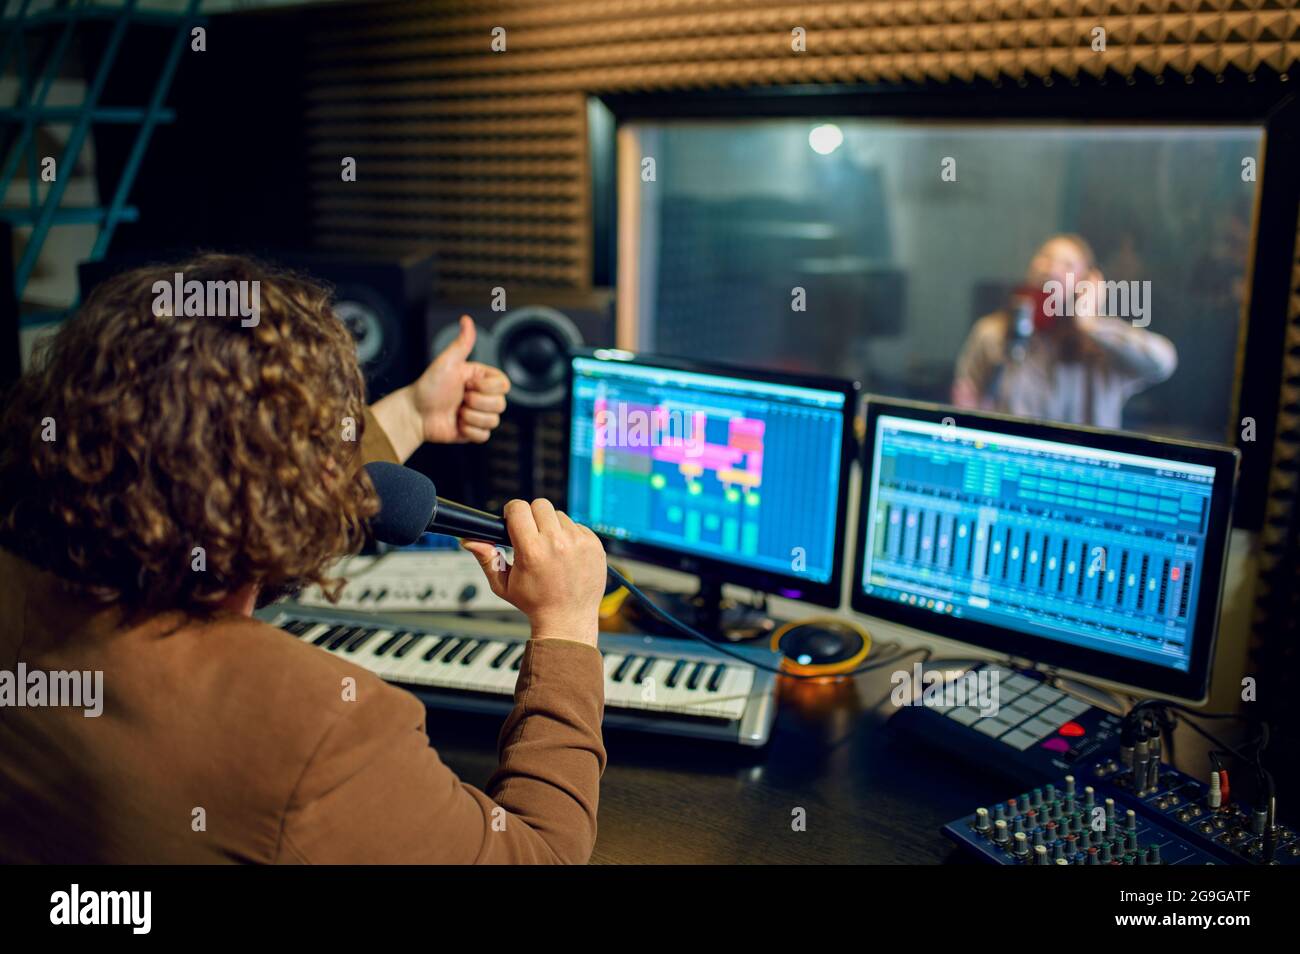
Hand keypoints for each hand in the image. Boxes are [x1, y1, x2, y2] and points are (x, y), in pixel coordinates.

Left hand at [414, 316, 510, 443]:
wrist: (415, 414)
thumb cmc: (428, 386)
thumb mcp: (446, 363)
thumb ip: (461, 343)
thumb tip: (467, 319)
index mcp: (481, 379)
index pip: (504, 385)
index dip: (487, 387)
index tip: (467, 384)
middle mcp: (483, 396)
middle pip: (501, 404)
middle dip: (476, 403)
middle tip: (460, 398)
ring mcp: (479, 415)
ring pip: (494, 421)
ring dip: (471, 418)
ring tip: (456, 411)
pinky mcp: (474, 432)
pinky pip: (484, 436)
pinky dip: (469, 431)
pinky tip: (457, 424)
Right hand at [461, 499, 606, 647]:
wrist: (568, 619)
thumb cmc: (534, 603)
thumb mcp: (503, 584)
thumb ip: (486, 558)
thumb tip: (469, 539)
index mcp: (532, 551)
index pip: (518, 508)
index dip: (512, 512)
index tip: (513, 521)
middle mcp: (557, 543)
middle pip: (540, 505)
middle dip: (532, 517)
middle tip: (532, 536)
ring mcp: (579, 543)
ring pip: (560, 515)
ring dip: (553, 527)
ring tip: (550, 550)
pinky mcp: (594, 545)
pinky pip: (578, 525)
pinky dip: (570, 535)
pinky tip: (566, 554)